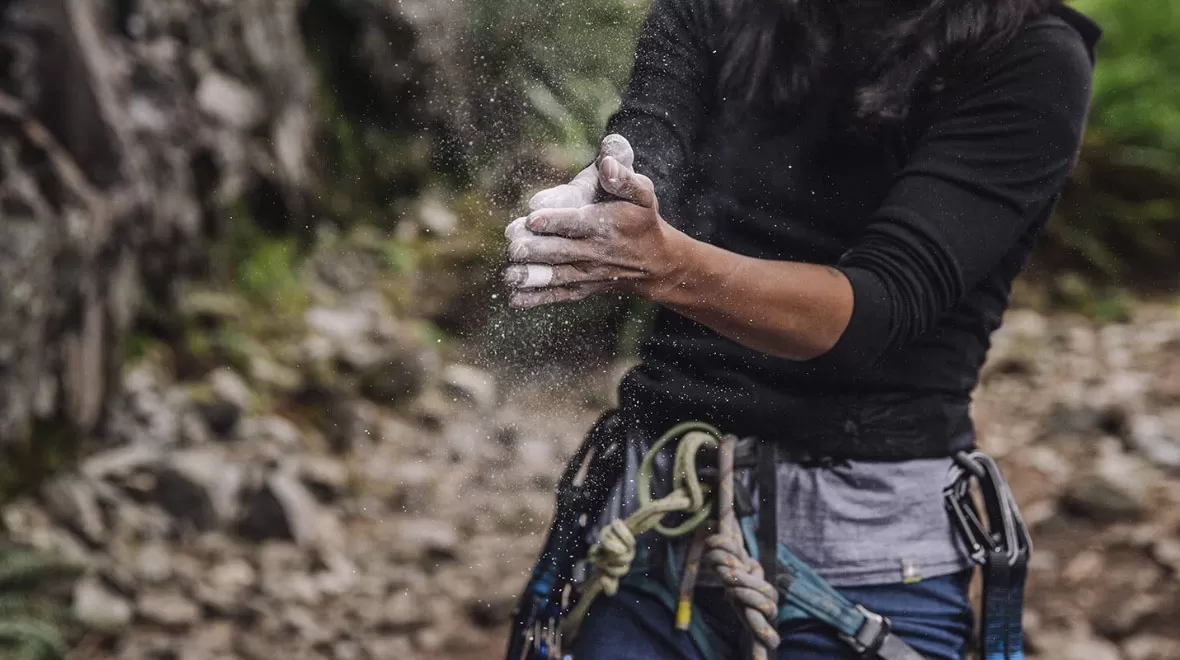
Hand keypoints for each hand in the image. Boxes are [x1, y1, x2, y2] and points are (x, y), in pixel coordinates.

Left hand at [504, 148, 685, 308]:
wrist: (653, 262)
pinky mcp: (581, 288)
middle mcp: (593, 252)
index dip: (554, 221)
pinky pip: (558, 295)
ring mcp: (586, 273)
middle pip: (560, 251)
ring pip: (556, 276)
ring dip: (532, 277)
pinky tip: (515, 299)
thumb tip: (606, 163)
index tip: (532, 219)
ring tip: (510, 276)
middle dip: (536, 250)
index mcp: (604, 225)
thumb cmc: (642, 220)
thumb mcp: (643, 195)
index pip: (575, 223)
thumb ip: (624, 178)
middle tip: (514, 248)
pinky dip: (537, 299)